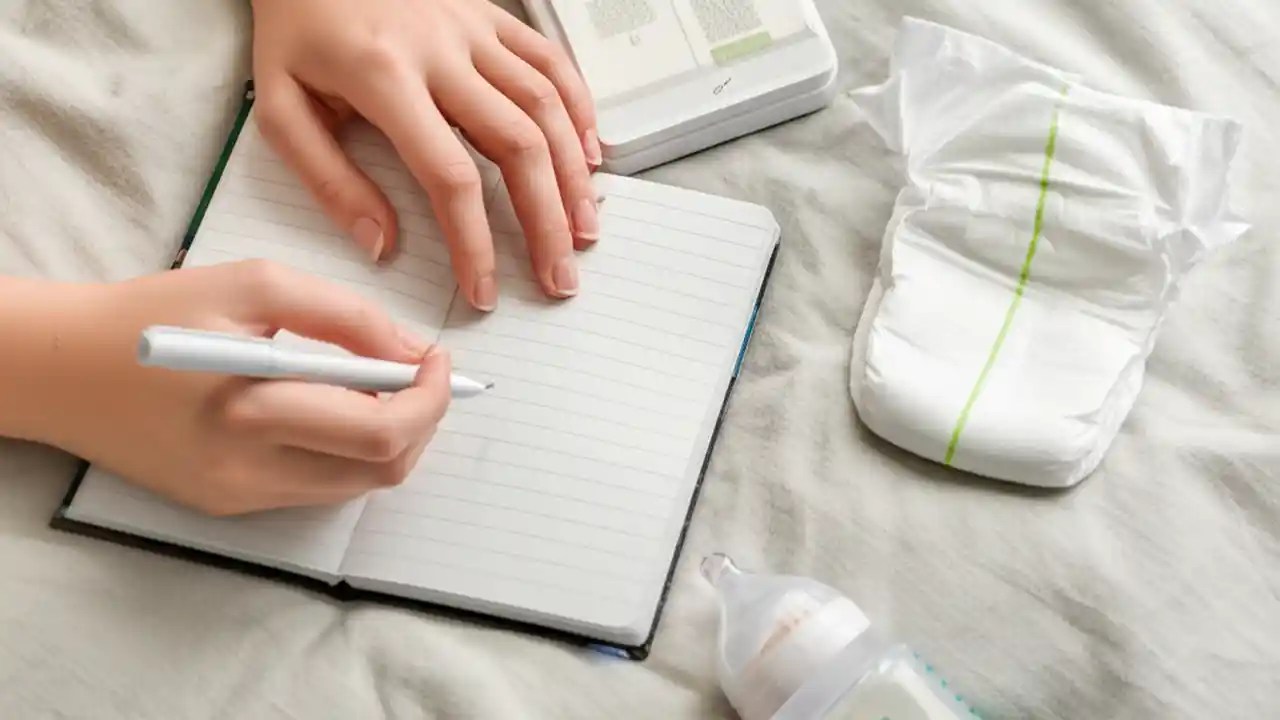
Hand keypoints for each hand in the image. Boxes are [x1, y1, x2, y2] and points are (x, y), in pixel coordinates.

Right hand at [4, 261, 450, 515]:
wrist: (58, 369)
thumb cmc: (152, 313)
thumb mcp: (254, 286)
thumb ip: (347, 318)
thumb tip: (413, 354)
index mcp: (252, 412)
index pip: (382, 431)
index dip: (430, 397)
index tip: (437, 357)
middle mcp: (249, 472)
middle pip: (383, 471)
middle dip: (423, 421)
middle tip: (422, 374)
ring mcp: (239, 499)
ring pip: (356, 487)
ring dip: (390, 440)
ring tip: (384, 387)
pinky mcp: (227, 507)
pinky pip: (317, 487)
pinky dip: (347, 452)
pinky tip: (336, 408)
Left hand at [249, 0, 601, 310]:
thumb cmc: (294, 27)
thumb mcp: (280, 107)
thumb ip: (329, 180)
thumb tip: (382, 244)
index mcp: (384, 75)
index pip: (449, 175)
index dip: (475, 242)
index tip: (484, 289)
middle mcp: (440, 49)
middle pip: (517, 144)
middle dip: (545, 220)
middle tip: (559, 276)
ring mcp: (472, 28)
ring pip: (544, 104)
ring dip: (573, 174)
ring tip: (584, 228)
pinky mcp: (489, 15)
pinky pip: (549, 60)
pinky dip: (578, 108)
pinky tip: (589, 154)